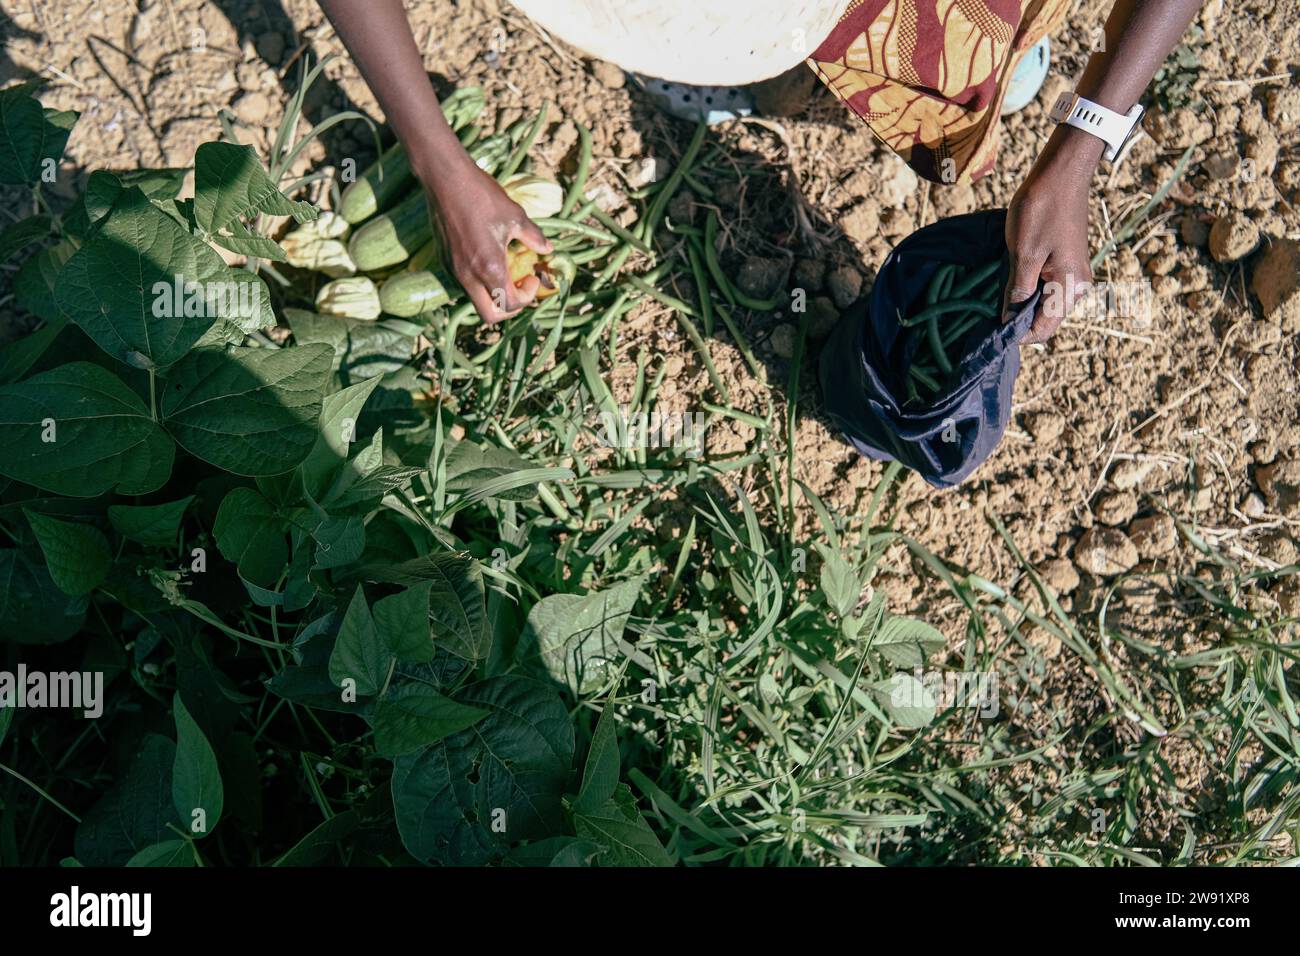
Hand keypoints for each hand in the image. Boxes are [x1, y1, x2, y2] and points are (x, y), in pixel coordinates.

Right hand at [425, 159, 551, 322]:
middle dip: (508, 308)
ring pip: (475, 300)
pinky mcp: (444, 261)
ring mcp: (453, 270)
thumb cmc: (482, 197)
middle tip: (519, 288)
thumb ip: (534, 237)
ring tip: (506, 273)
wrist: (446, 180)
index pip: (510, 304)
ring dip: (493, 295)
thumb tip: (548, 249)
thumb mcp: (516, 216)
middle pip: (489, 315)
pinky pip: (464, 284)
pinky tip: (488, 260)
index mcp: (489, 269)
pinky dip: (480, 283)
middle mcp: (469, 276)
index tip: (533, 277)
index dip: (527, 298)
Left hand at [1004, 130, 1098, 344]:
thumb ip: (1018, 291)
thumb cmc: (1041, 210)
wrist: (1060, 173)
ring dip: (1020, 305)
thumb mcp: (1024, 254)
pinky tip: (1006, 285)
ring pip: (1043, 302)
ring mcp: (1072, 274)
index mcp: (1070, 287)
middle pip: (1044, 318)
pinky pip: (1045, 287)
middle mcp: (1077, 285)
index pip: (1044, 329)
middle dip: (1016, 321)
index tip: (989, 334)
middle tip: (985, 319)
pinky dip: (1026, 290)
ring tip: (993, 303)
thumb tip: (1008, 322)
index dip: (1017, 336)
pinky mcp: (1064, 262)